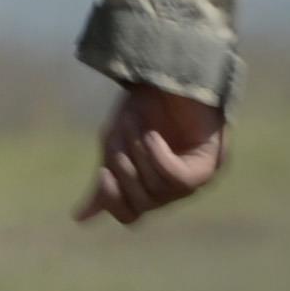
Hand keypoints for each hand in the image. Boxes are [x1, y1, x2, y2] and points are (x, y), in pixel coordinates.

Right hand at [73, 86, 225, 225]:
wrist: (167, 72)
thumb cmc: (145, 106)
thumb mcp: (116, 143)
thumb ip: (106, 178)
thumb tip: (80, 218)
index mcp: (149, 186)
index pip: (129, 216)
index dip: (113, 200)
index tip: (103, 174)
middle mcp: (173, 189)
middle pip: (140, 204)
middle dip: (124, 170)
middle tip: (124, 138)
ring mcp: (194, 178)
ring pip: (158, 191)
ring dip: (139, 157)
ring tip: (139, 129)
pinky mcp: (210, 165)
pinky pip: (179, 179)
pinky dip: (159, 157)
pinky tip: (155, 136)